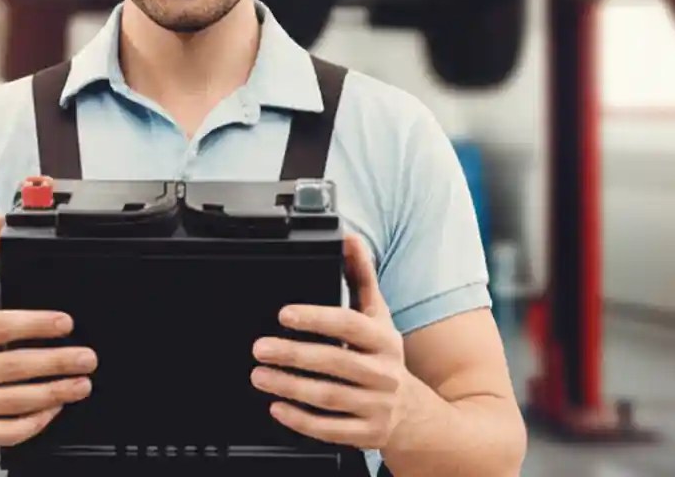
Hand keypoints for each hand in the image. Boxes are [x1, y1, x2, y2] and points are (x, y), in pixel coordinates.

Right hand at [0, 214, 97, 446]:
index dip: (35, 323)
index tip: (67, 322)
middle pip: (14, 365)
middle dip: (57, 361)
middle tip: (90, 357)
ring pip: (16, 401)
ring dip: (56, 392)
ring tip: (85, 382)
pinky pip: (9, 432)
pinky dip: (35, 423)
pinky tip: (56, 409)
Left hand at [252, 233, 413, 449]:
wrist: (415, 414)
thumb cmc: (385, 358)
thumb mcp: (378, 317)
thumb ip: (361, 277)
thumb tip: (350, 239)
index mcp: (383, 340)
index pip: (349, 324)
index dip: (316, 318)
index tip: (284, 314)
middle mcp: (383, 373)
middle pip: (335, 362)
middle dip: (294, 355)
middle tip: (260, 348)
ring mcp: (376, 406)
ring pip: (329, 397)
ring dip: (290, 386)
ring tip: (259, 375)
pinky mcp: (367, 435)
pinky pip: (330, 429)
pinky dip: (301, 420)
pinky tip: (277, 407)